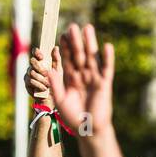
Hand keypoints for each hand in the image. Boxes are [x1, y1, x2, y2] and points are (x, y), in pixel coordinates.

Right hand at [24, 46, 60, 103]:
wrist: (52, 98)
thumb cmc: (56, 82)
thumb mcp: (59, 70)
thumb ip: (57, 59)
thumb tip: (56, 47)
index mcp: (40, 62)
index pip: (35, 52)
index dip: (37, 52)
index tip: (42, 57)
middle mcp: (32, 67)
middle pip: (32, 61)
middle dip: (40, 67)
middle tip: (46, 73)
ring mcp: (28, 75)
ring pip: (31, 72)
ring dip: (41, 79)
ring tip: (48, 84)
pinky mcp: (26, 84)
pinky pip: (31, 81)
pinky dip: (39, 85)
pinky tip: (44, 88)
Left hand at [45, 24, 113, 138]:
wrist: (88, 129)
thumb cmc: (72, 116)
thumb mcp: (60, 100)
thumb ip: (55, 85)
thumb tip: (48, 69)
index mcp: (70, 78)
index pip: (66, 59)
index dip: (64, 48)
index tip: (61, 35)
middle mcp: (82, 75)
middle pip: (78, 54)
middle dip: (75, 41)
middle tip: (72, 26)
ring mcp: (93, 78)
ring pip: (91, 57)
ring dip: (90, 43)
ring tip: (88, 28)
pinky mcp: (104, 83)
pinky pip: (106, 68)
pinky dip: (107, 58)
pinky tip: (107, 46)